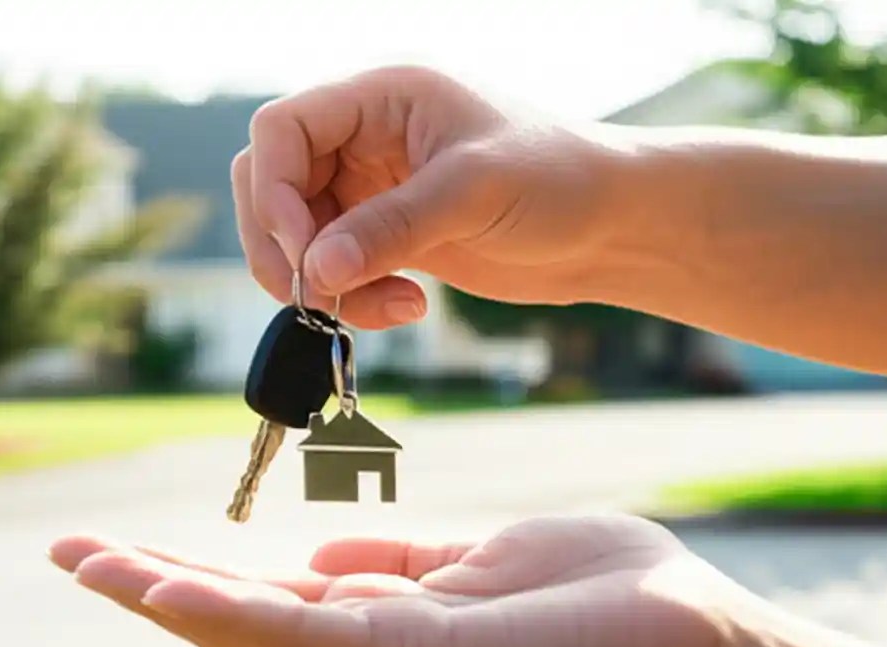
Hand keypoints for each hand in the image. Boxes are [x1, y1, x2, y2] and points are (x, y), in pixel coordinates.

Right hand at [49, 514, 747, 646]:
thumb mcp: (487, 556)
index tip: (122, 547)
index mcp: (392, 621)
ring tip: (90, 567)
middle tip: (66, 552)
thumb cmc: (610, 602)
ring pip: (257, 637)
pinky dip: (235, 620)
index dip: (190, 573)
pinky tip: (172, 595)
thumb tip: (317, 556)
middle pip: (242, 620)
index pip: (269, 596)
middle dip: (152, 588)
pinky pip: (314, 643)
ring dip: (168, 602)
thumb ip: (400, 561)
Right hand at [233, 65, 630, 330]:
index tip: (306, 250)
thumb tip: (315, 270)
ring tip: (377, 307)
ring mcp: (375, 190)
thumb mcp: (474, 190)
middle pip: (273, 184)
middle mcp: (367, 139)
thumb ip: (391, 227)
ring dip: (320, 281)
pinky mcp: (392, 237)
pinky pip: (338, 269)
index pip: (282, 130)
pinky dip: (353, 297)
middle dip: (284, 245)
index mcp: (382, 98)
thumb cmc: (561, 178)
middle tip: (319, 293)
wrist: (613, 225)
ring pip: (299, 236)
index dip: (275, 191)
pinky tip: (407, 307)